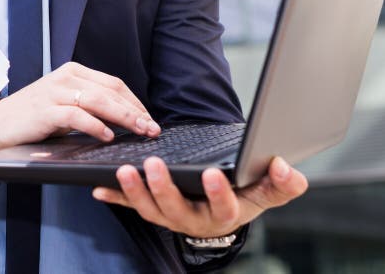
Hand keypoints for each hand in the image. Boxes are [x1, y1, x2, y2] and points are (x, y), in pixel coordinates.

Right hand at [0, 62, 159, 151]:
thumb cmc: (35, 117)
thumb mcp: (66, 104)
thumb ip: (90, 105)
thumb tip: (125, 119)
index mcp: (74, 72)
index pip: (114, 83)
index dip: (135, 101)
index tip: (150, 118)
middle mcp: (66, 77)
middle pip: (110, 91)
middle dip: (135, 111)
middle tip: (152, 128)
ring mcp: (55, 92)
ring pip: (98, 100)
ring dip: (123, 117)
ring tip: (139, 131)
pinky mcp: (45, 110)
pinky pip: (76, 116)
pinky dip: (95, 126)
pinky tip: (107, 136)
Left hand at [92, 155, 307, 237]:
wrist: (226, 202)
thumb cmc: (248, 191)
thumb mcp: (269, 189)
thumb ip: (283, 182)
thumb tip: (285, 167)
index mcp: (226, 214)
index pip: (224, 207)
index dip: (218, 193)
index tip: (212, 174)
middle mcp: (195, 219)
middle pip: (176, 210)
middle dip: (164, 189)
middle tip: (154, 165)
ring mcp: (171, 215)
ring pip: (151, 209)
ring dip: (135, 191)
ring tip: (125, 170)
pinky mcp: (153, 207)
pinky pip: (132, 204)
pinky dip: (115, 195)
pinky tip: (99, 186)